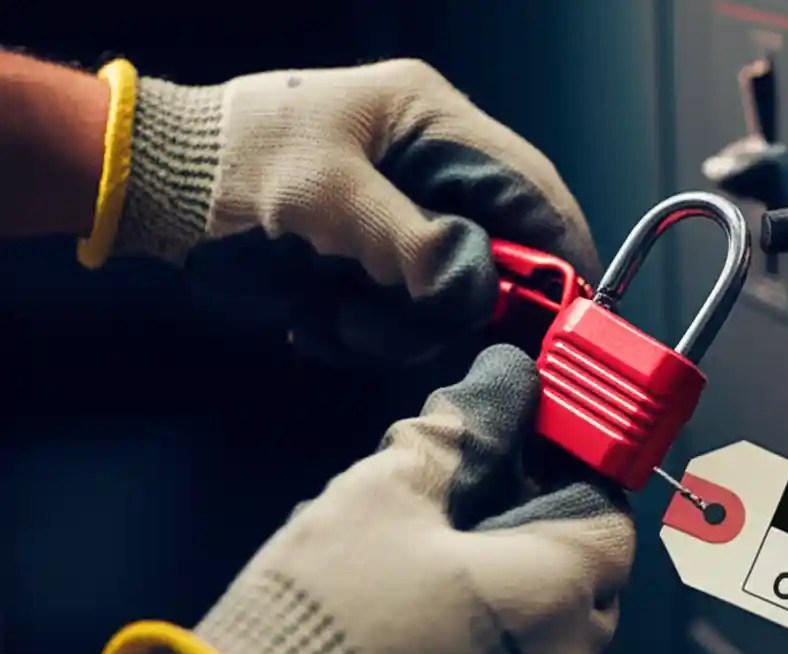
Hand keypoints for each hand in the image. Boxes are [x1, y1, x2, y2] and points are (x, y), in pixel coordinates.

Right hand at [94, 344, 634, 653]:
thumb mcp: (386, 491)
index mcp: (552, 594)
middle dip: (548, 536)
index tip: (533, 460)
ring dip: (519, 590)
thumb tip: (501, 382)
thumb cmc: (326, 606)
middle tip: (482, 506)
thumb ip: (460, 432)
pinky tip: (427, 615)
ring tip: (444, 560)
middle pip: (589, 581)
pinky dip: (493, 639)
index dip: (576, 482)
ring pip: (553, 635)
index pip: (611, 524)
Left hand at [115, 59, 599, 361]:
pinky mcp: (375, 255)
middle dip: (453, 304)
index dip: (558, 252)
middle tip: (411, 328)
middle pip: (495, 251)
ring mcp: (403, 213)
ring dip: (397, 326)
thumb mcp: (326, 199)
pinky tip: (317, 321)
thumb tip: (476, 290)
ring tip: (334, 319)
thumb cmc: (232, 168)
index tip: (568, 313)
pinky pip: (403, 311)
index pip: (530, 187)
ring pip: (447, 295)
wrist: (153, 187)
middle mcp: (429, 166)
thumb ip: (411, 244)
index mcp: (430, 121)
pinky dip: (366, 331)